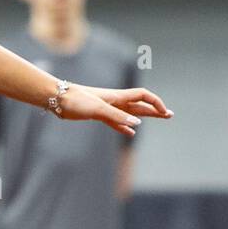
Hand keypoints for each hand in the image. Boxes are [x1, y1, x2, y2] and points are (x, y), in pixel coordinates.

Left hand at [58, 83, 173, 135]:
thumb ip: (117, 116)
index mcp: (117, 97)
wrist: (57, 99)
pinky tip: (130, 132)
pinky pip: (116, 122)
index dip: (155, 103)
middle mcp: (115, 101)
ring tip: (156, 119)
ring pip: (130, 113)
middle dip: (155, 110)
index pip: (143, 96)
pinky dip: (125, 126)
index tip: (164, 113)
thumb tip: (136, 123)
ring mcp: (107, 108)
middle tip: (169, 116)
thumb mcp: (97, 109)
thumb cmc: (76, 100)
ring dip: (144, 117)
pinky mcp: (98, 115)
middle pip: (140, 105)